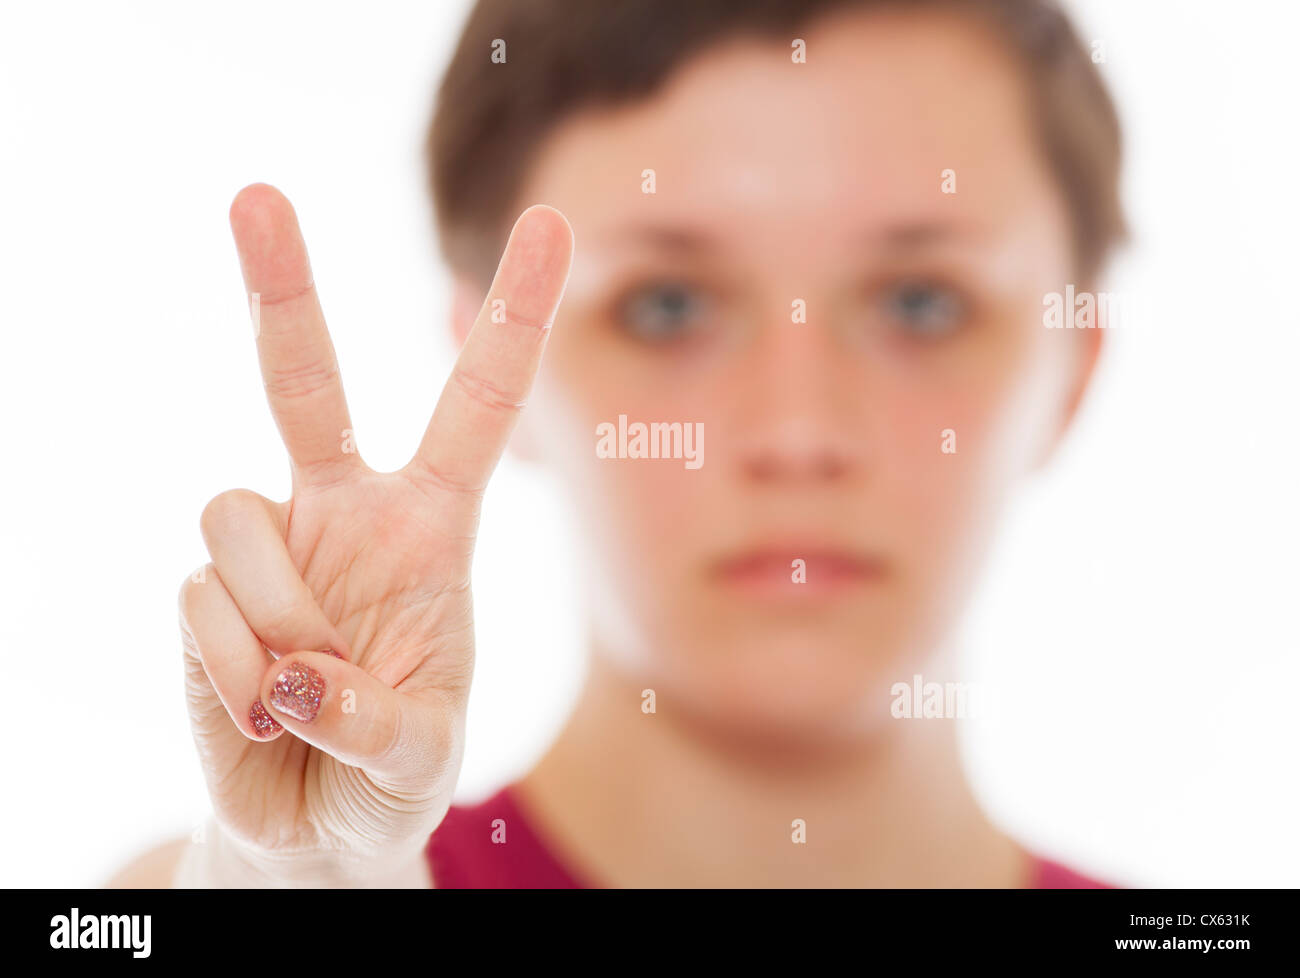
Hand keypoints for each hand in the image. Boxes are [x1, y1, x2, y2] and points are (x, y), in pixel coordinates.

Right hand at [175, 184, 572, 884]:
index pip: (480, 404)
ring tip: (299, 698)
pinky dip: (229, 670)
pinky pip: (198, 598)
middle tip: (253, 195)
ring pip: (234, 516)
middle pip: (304, 380)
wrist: (314, 828)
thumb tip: (295, 677)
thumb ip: (378, 723)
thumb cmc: (390, 774)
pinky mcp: (202, 593)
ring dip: (273, 621)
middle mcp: (343, 513)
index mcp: (431, 526)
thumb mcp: (420, 756)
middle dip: (280, 289)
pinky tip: (257, 714)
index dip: (514, 314)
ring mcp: (268, 548)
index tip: (552, 221)